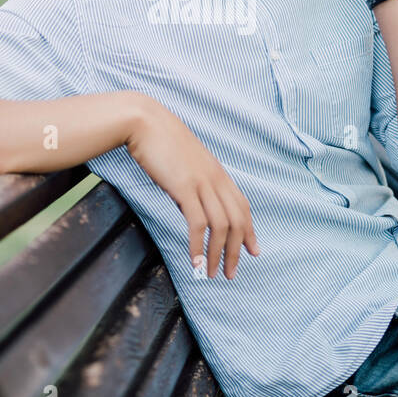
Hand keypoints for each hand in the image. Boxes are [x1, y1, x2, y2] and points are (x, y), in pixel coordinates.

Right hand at [125, 98, 260, 279]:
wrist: (144, 121)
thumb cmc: (159, 142)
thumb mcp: (184, 164)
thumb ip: (193, 184)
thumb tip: (191, 208)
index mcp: (218, 173)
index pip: (242, 206)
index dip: (250, 231)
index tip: (253, 251)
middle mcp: (216, 179)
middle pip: (237, 221)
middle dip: (237, 251)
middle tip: (231, 274)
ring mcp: (202, 182)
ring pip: (221, 226)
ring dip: (218, 254)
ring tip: (212, 274)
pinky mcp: (184, 186)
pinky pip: (198, 223)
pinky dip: (198, 246)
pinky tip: (195, 262)